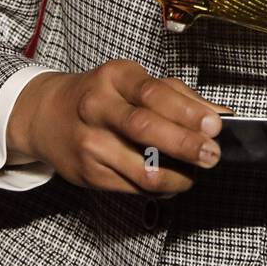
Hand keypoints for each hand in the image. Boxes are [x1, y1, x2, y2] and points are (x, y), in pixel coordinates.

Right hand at [6, 62, 234, 195]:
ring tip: (194, 173)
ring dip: (176, 176)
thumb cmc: (104, 95)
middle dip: (185, 145)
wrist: (47, 115)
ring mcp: (90, 143)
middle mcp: (98, 107)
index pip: (154, 93)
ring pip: (141, 169)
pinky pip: (133, 188)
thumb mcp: (135, 82)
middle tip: (212, 154)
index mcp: (115, 77)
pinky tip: (170, 180)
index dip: (188, 111)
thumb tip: (220, 115)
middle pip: (145, 128)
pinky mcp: (88, 174)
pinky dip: (160, 188)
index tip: (215, 126)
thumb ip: (179, 96)